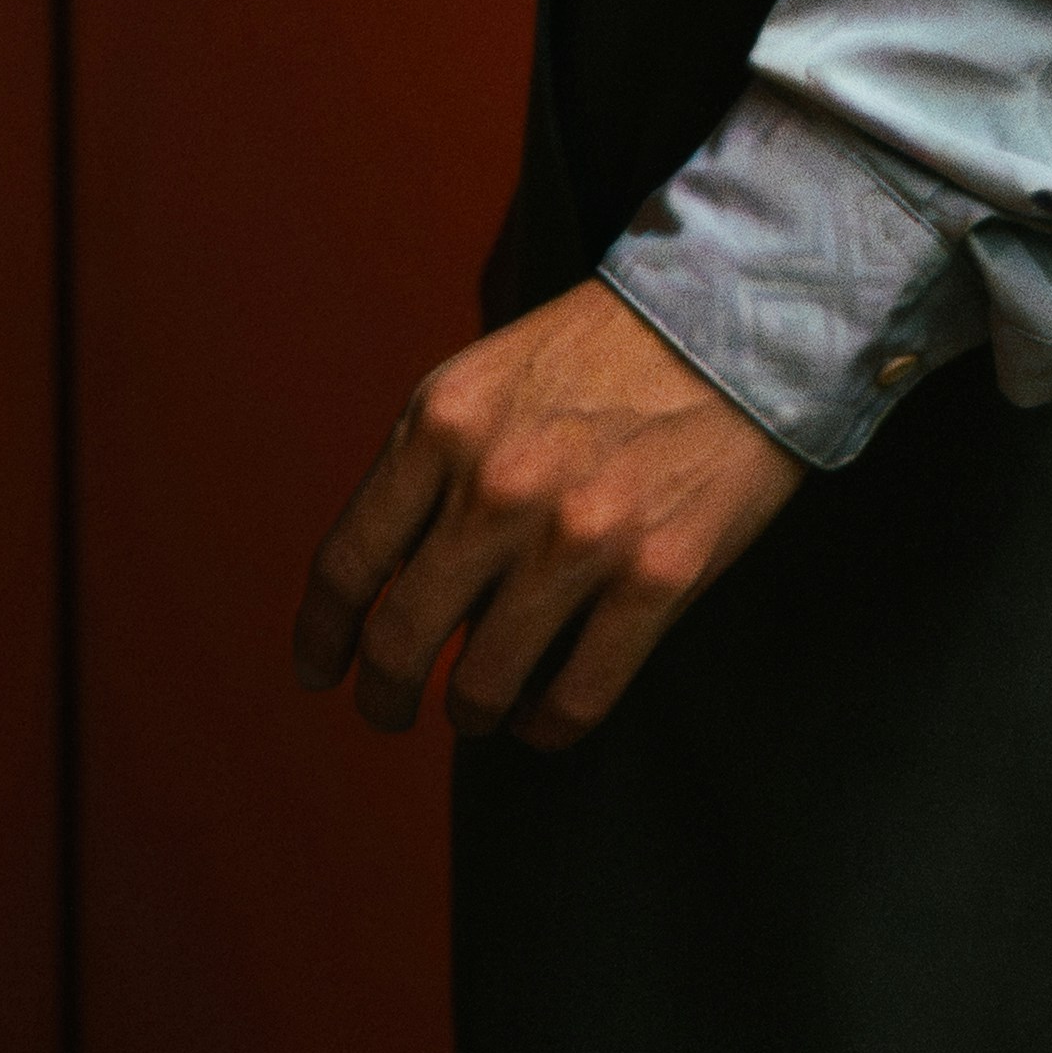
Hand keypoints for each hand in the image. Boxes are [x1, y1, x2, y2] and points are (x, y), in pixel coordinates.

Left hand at [293, 278, 803, 753]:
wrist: (732, 325)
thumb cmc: (597, 356)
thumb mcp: (481, 381)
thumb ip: (426, 469)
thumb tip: (382, 584)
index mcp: (442, 425)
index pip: (347, 562)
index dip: (323, 634)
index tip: (320, 669)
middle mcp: (498, 486)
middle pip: (400, 640)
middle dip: (384, 695)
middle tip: (390, 709)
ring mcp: (579, 538)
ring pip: (482, 686)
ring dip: (469, 713)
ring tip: (477, 710)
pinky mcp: (657, 578)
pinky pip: (577, 697)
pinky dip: (548, 727)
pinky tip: (544, 718)